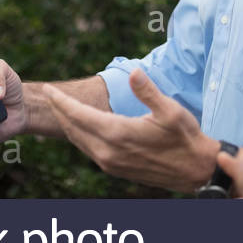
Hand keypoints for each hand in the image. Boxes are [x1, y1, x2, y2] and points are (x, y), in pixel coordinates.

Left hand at [40, 69, 217, 191]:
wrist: (195, 169)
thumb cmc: (185, 137)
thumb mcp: (170, 110)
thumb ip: (148, 91)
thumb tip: (134, 72)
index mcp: (118, 134)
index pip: (79, 115)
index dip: (61, 101)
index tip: (48, 90)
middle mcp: (109, 152)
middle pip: (73, 128)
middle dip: (59, 110)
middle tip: (48, 94)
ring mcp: (110, 163)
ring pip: (79, 141)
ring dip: (67, 124)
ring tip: (59, 108)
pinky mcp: (115, 169)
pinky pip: (88, 150)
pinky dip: (79, 136)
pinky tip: (80, 127)